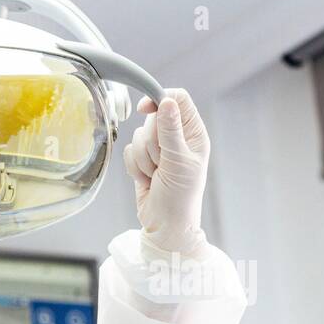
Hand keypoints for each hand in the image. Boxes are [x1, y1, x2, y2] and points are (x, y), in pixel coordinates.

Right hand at [123, 88, 209, 254]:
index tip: (144, 109)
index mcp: (194, 134)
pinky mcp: (143, 159)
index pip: (177, 99)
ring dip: (144, 159)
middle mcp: (177, 137)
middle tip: (162, 163)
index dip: (160, 98)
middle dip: (152, 142)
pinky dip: (135, 167)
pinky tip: (147, 180)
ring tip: (157, 175)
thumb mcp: (178, 162)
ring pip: (138, 134)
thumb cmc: (180, 198)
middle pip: (153, 116)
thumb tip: (166, 101)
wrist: (164, 225)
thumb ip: (171, 130)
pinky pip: (129, 149)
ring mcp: (160, 149)